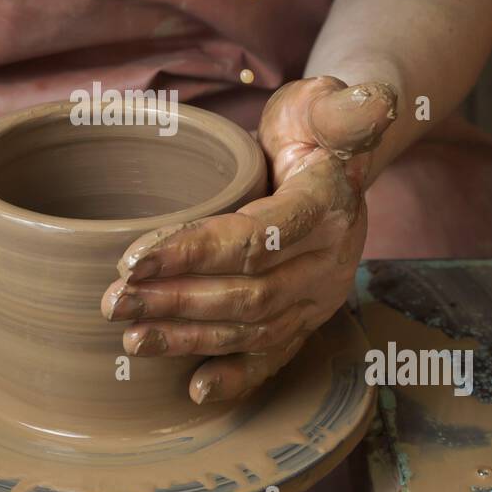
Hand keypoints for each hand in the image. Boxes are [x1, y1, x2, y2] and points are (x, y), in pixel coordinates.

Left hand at [101, 77, 396, 403]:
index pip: (255, 239)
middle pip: (247, 293)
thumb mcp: (326, 103)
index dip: (194, 252)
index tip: (133, 258)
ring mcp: (319, 298)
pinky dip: (236, 378)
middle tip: (114, 302)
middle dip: (175, 301)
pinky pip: (273, 356)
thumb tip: (378, 101)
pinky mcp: (307, 320)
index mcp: (328, 208)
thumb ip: (345, 106)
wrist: (339, 160)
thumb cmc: (315, 126)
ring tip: (130, 339)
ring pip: (250, 329)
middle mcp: (329, 263)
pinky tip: (194, 390)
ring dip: (187, 338)